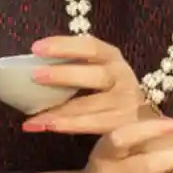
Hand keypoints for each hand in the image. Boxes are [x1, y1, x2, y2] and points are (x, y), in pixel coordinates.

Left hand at [23, 35, 144, 134]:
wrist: (141, 118)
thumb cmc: (108, 89)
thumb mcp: (98, 70)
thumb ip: (74, 65)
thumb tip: (31, 65)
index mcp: (112, 57)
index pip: (90, 46)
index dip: (64, 45)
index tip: (36, 48)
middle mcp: (122, 78)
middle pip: (95, 75)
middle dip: (64, 75)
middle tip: (35, 76)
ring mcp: (124, 104)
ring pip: (89, 107)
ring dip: (59, 111)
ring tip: (33, 117)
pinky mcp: (121, 126)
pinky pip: (90, 126)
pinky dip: (65, 126)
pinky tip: (41, 126)